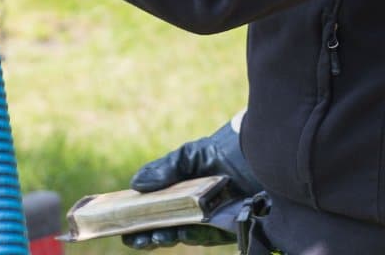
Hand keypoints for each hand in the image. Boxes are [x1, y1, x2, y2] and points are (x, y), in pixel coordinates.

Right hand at [122, 119, 262, 249]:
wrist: (265, 150)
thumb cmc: (229, 148)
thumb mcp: (193, 155)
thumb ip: (166, 169)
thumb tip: (135, 185)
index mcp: (186, 190)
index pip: (157, 209)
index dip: (139, 218)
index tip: (120, 224)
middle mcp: (196, 207)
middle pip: (166, 226)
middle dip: (146, 234)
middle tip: (130, 237)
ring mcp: (211, 218)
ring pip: (181, 234)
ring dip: (162, 237)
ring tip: (149, 236)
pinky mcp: (228, 227)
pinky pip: (205, 236)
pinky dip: (189, 235)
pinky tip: (175, 232)